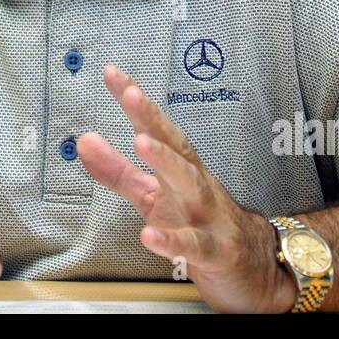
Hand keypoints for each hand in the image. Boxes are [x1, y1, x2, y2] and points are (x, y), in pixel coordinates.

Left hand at [77, 64, 295, 312]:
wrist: (254, 264)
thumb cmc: (198, 221)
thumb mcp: (152, 196)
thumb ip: (118, 171)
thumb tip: (84, 141)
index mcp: (181, 167)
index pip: (157, 128)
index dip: (136, 102)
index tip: (113, 74)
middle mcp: (195, 184)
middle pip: (175, 145)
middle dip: (152, 118)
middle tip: (130, 93)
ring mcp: (206, 216)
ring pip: (189, 184)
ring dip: (167, 162)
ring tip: (141, 142)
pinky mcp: (212, 252)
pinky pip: (192, 245)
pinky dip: (172, 241)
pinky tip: (149, 236)